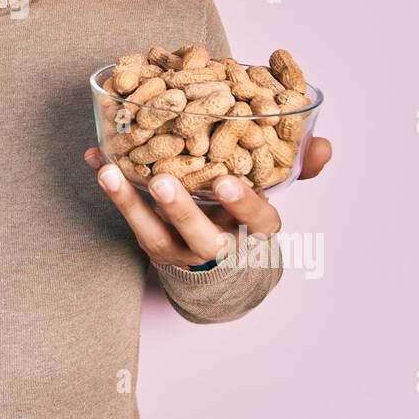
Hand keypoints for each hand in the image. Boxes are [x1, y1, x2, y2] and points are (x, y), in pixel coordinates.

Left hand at [82, 137, 329, 267]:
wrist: (223, 274)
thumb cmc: (248, 221)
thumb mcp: (275, 197)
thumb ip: (296, 170)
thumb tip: (322, 145)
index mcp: (255, 232)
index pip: (255, 221)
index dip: (242, 204)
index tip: (228, 183)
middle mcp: (217, 248)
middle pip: (199, 236)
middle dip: (181, 210)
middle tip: (162, 182)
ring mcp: (181, 251)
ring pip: (154, 233)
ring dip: (129, 202)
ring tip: (109, 172)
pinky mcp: (153, 244)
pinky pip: (129, 219)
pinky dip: (111, 189)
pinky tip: (96, 159)